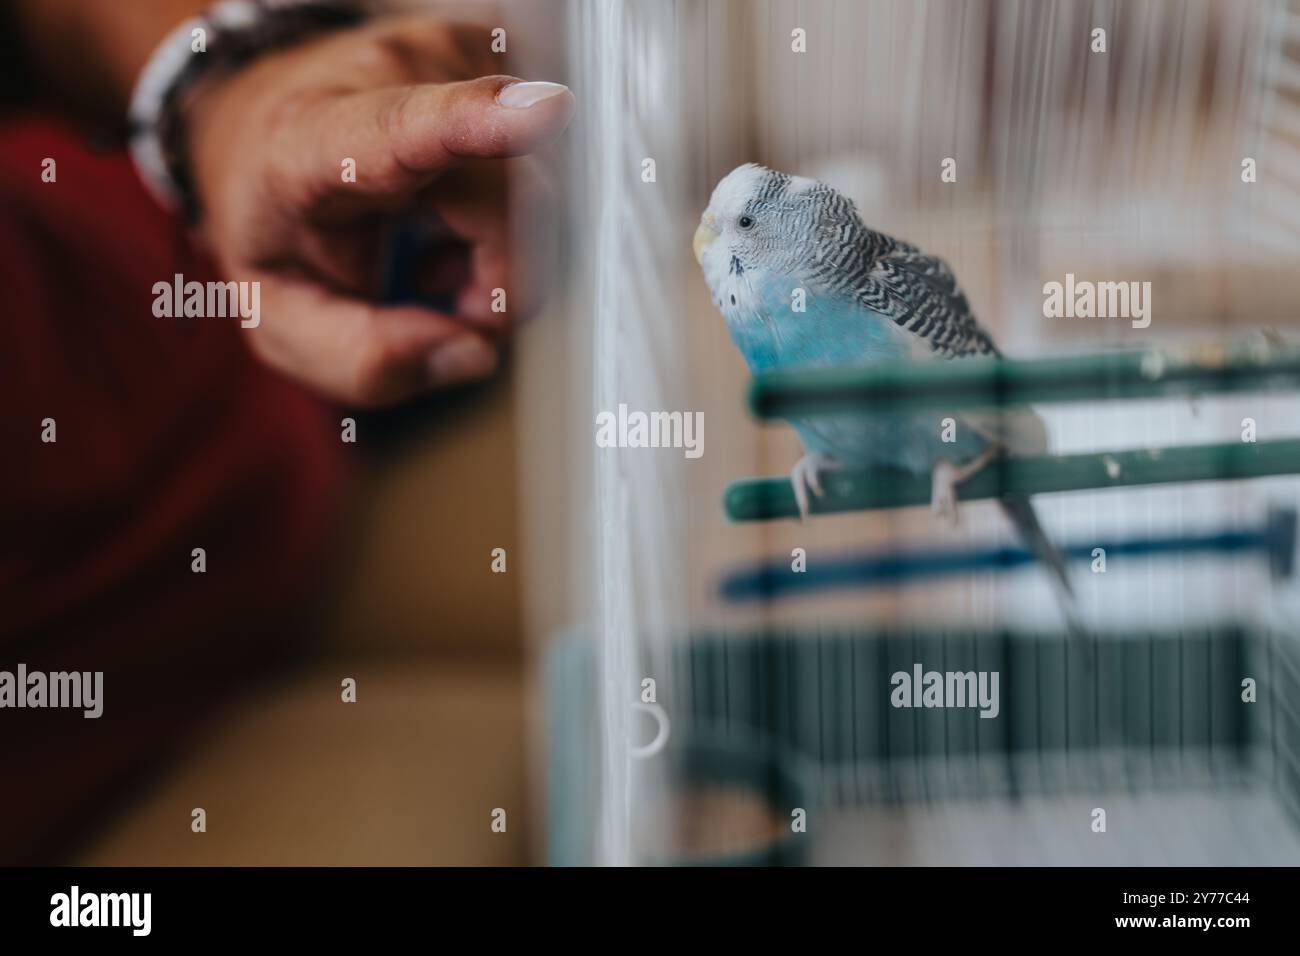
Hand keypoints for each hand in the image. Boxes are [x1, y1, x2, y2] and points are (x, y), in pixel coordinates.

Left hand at [185, 15, 572, 404]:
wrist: (258, 122)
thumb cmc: (269, 217)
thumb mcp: (273, 311)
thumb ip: (360, 357)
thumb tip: (474, 351)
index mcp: (314, 141)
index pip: (407, 128)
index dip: (483, 121)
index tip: (545, 112)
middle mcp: (389, 79)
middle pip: (509, 200)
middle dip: (501, 279)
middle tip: (451, 304)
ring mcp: (444, 55)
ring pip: (535, 189)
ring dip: (502, 248)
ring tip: (435, 252)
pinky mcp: (488, 51)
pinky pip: (538, 161)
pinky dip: (508, 211)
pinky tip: (455, 213)